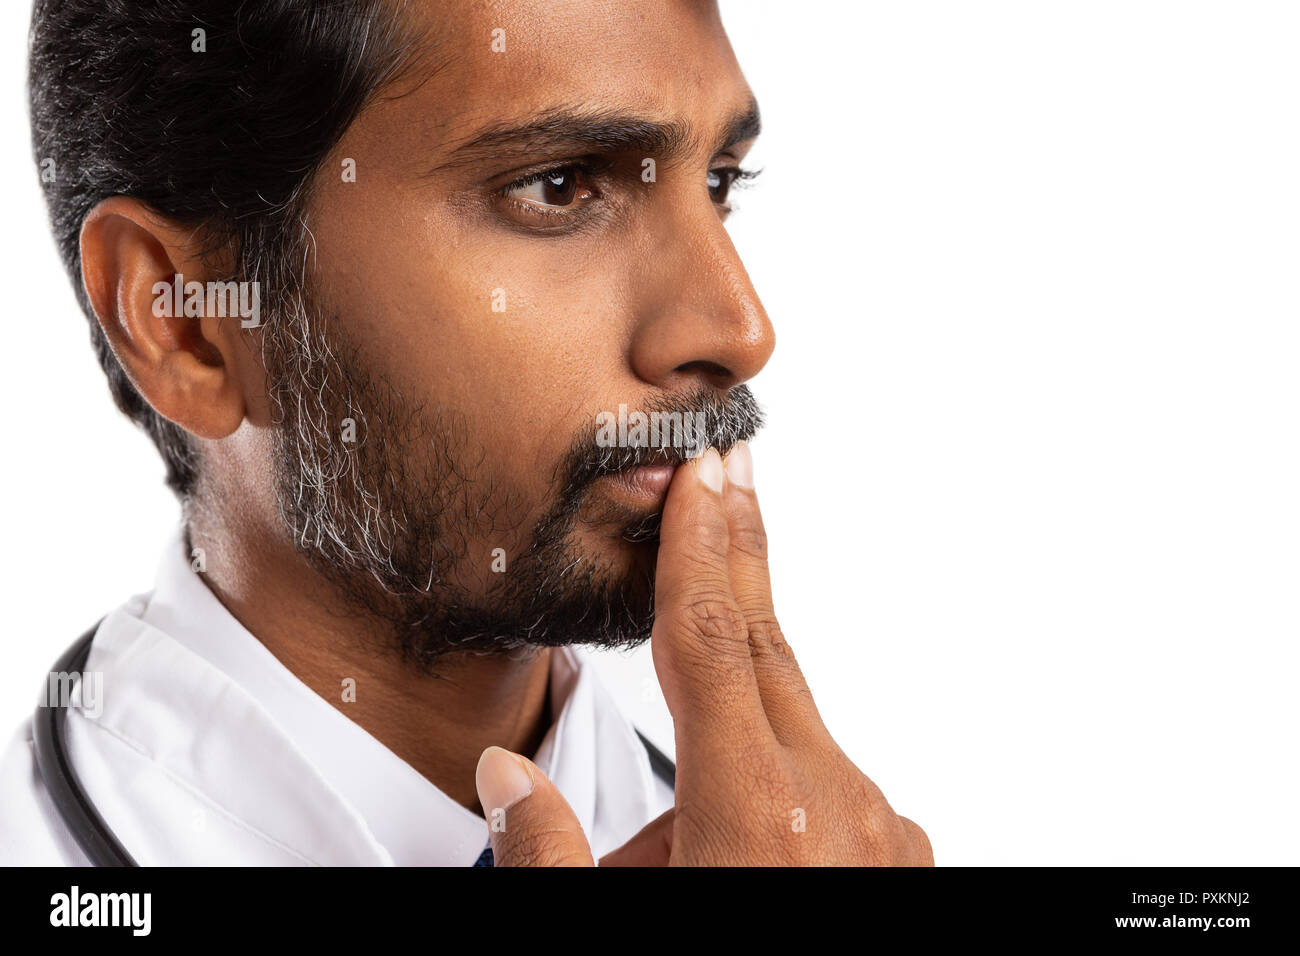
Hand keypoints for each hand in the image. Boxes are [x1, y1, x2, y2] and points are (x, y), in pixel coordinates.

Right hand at [474, 442, 932, 865]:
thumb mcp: (598, 927)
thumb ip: (549, 850)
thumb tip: (505, 774)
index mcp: (753, 813)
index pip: (709, 641)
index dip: (695, 546)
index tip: (700, 470)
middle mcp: (833, 805)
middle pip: (764, 647)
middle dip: (735, 556)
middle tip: (722, 476)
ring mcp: (879, 830)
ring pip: (784, 743)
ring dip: (723, 751)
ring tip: (669, 860)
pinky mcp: (900, 856)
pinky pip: (824, 794)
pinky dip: (772, 803)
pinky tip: (736, 864)